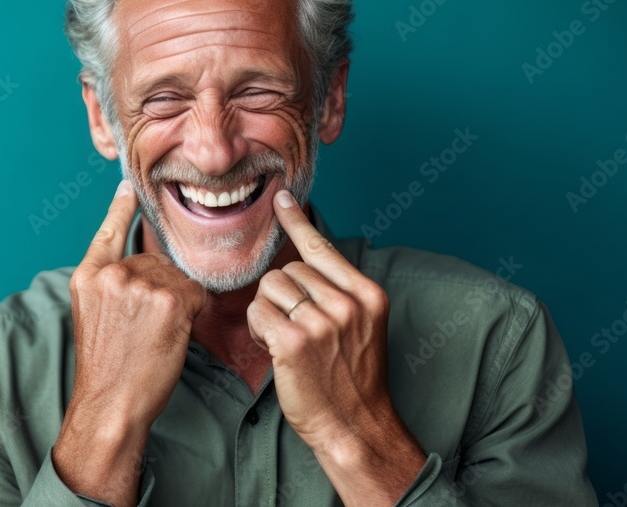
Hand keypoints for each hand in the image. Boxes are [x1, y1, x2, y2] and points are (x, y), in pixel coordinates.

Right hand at [53, 180, 205, 505]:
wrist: (110, 404)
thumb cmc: (107, 369)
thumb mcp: (94, 318)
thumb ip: (112, 286)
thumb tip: (143, 270)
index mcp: (88, 277)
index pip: (107, 233)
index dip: (119, 209)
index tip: (127, 186)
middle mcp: (112, 274)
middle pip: (156, 262)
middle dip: (163, 288)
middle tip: (148, 328)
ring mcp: (140, 284)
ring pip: (178, 278)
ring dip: (180, 302)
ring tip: (158, 335)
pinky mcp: (170, 300)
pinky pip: (196, 293)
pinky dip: (195, 311)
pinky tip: (176, 333)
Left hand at [246, 189, 424, 504]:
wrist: (355, 426)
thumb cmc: (351, 378)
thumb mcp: (359, 325)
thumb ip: (337, 291)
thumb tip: (300, 259)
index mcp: (367, 294)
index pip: (323, 247)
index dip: (298, 223)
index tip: (282, 199)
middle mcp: (348, 303)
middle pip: (288, 270)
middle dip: (281, 298)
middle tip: (297, 331)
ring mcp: (323, 321)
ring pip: (270, 289)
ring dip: (269, 314)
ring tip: (290, 342)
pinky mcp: (295, 341)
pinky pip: (259, 313)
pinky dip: (260, 331)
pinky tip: (277, 350)